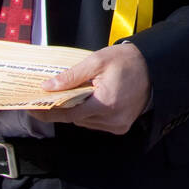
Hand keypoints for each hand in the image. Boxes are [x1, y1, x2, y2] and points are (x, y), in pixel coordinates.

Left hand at [29, 42, 150, 135]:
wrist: (154, 67)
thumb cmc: (127, 61)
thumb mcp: (96, 61)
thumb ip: (71, 76)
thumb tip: (48, 87)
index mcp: (105, 103)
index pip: (68, 114)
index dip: (49, 112)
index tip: (34, 109)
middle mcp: (112, 119)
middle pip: (76, 119)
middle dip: (63, 108)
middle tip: (51, 96)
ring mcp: (118, 125)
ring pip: (85, 122)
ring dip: (77, 110)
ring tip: (73, 94)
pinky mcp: (121, 127)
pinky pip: (97, 123)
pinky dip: (90, 113)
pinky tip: (90, 100)